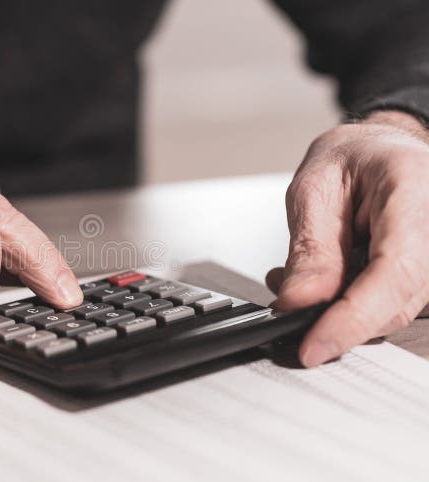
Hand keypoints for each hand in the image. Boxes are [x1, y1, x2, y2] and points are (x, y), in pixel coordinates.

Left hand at [266, 111, 428, 366]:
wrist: (380, 151)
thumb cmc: (353, 159)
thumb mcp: (314, 191)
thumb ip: (311, 249)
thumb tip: (297, 303)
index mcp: (414, 191)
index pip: (394, 272)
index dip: (353, 319)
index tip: (314, 346)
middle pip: (397, 302)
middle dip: (336, 322)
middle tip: (286, 309)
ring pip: (393, 311)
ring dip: (338, 311)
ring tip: (296, 280)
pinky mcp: (426, 275)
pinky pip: (391, 305)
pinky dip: (349, 304)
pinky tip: (322, 283)